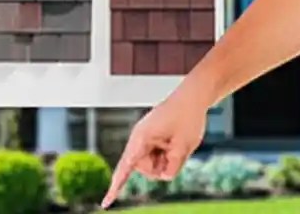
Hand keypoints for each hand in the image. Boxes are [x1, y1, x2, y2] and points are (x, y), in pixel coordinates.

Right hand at [100, 90, 208, 207]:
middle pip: (145, 169)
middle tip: (177, 150)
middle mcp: (139, 139)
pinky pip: (157, 156)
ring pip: (153, 164)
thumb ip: (173, 165)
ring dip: (167, 160)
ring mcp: (145, 139)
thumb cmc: (187, 116)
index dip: (116, 187)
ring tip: (177, 142)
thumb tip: (165, 176)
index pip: (126, 167)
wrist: (193, 97)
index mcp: (142, 138)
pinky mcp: (153, 139)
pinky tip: (175, 143)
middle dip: (161, 167)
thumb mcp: (184, 145)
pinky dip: (168, 155)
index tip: (106, 203)